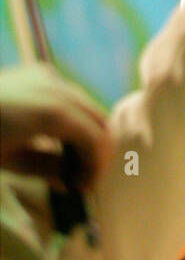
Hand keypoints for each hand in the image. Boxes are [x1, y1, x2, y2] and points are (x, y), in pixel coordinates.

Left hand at [0, 63, 112, 189]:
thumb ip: (47, 169)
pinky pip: (68, 94)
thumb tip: (70, 180)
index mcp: (53, 113)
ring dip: (86, 131)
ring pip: (86, 103)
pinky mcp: (40, 72)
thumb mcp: (11, 161)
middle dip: (97, 148)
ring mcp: (49, 75)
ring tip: (69, 158)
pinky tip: (55, 136)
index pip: (95, 139)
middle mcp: (58, 87)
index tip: (84, 187)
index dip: (97, 165)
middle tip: (82, 176)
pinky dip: (72, 115)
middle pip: (99, 117)